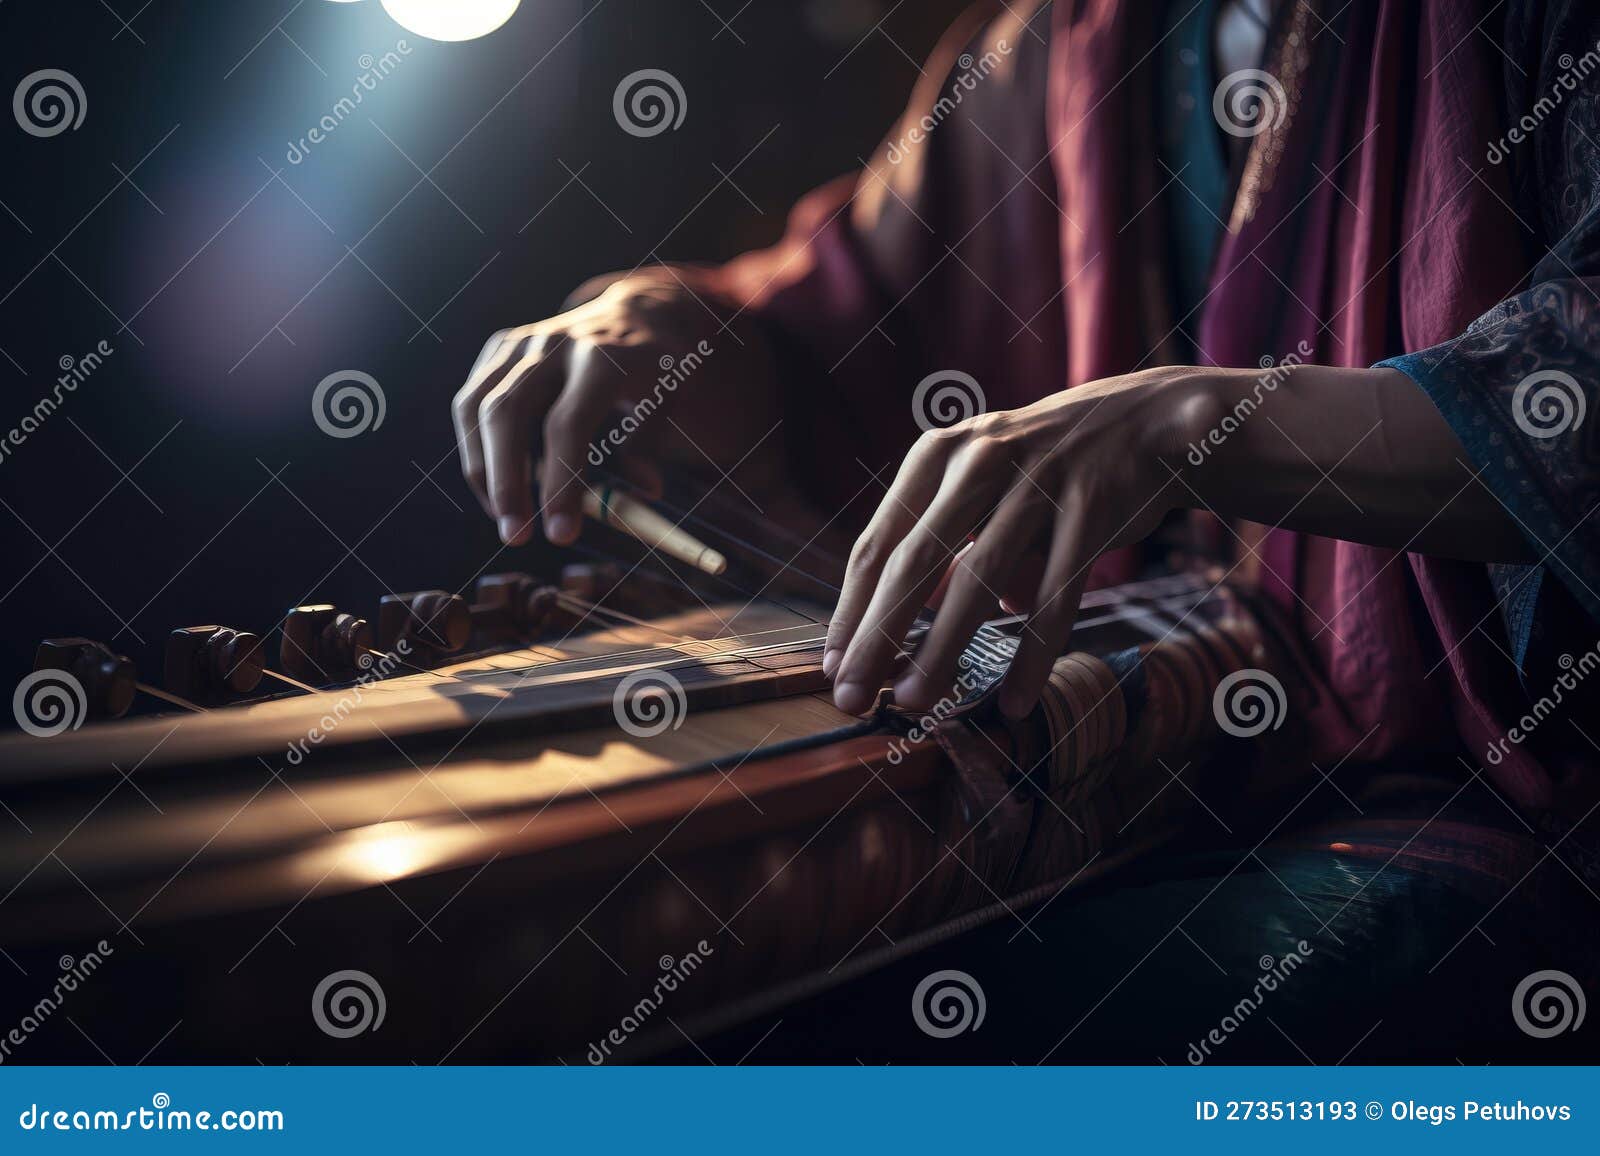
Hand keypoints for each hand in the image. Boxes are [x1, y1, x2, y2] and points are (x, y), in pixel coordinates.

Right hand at [452, 271, 785, 545]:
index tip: (561, 537)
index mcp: (603, 357)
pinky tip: (497, 483)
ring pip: (476, 407)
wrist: (638, 310)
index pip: (567, 425)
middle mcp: (554, 343)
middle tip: (517, 538)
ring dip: (482, 471)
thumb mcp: (669, 400)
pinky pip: (470, 401)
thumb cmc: (656, 366)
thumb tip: (642, 493)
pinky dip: (476, 447)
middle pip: (508, 412)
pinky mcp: (500, 347)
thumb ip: (649, 444)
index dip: (560, 484)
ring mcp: (521, 341)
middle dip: (506, 482)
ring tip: (505, 519)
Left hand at [825, 368, 1214, 718]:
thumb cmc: (1040, 469)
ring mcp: (1038, 483)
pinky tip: (1017, 703)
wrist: (1143, 421)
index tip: (833, 667)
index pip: (877, 544)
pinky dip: (1033, 657)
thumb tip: (907, 631)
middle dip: (878, 638)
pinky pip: (1057, 598)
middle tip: (852, 698)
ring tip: (915, 703)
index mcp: (937, 455)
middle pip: (913, 564)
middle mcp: (979, 461)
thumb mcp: (979, 485)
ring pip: (979, 582)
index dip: (851, 611)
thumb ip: (944, 549)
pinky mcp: (1093, 509)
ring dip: (941, 650)